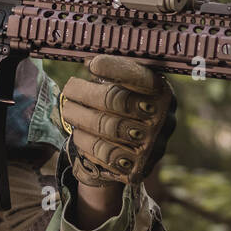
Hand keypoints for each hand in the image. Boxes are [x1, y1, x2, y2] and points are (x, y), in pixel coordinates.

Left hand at [60, 55, 176, 186]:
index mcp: (162, 93)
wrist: (137, 153)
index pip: (140, 77)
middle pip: (116, 101)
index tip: (91, 64)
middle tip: (68, 88)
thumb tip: (89, 63)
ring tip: (68, 110)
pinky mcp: (137, 168)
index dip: (115, 68)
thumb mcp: (128, 89)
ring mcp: (151, 146)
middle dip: (86, 92)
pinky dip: (85, 141)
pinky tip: (78, 134)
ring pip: (107, 127)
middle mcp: (162, 119)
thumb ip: (114, 75)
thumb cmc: (127, 110)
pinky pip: (104, 153)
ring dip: (80, 117)